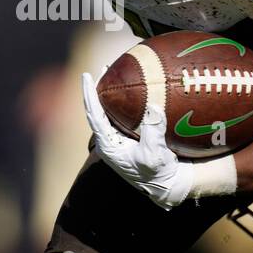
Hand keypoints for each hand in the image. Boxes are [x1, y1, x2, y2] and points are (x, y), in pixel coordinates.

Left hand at [81, 72, 192, 208]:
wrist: (166, 184)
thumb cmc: (157, 173)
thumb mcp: (155, 155)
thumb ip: (152, 132)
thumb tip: (153, 108)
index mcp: (108, 145)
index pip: (93, 115)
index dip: (88, 94)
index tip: (85, 75)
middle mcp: (109, 141)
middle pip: (97, 109)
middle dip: (98, 89)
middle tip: (104, 68)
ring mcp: (119, 139)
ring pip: (109, 111)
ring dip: (111, 93)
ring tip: (114, 74)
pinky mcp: (129, 138)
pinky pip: (123, 115)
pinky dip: (125, 101)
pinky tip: (134, 90)